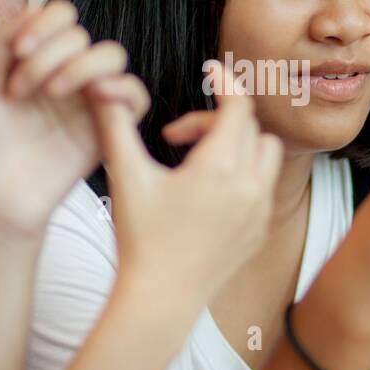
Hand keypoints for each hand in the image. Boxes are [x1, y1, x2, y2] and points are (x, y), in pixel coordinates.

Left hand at [0, 0, 147, 236]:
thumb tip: (37, 9)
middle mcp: (62, 76)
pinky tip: (97, 97)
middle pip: (81, 35)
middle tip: (21, 90)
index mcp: (34, 61)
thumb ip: (5, 42)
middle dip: (50, 54)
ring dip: (83, 65)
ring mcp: (86, 102)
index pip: (59, 18)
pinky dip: (123, 88)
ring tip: (55, 93)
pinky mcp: (107, 130)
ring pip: (112, 56)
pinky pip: (136, 97)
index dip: (45, 24)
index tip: (20, 51)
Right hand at [95, 77, 280, 317]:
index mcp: (219, 168)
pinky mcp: (261, 228)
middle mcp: (249, 185)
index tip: (211, 70)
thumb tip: (103, 85)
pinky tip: (211, 186)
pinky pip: (266, 183)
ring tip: (198, 158)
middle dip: (215, 119)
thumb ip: (115, 124)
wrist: (160, 299)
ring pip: (266, 152)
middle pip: (248, 126)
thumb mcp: (124, 176)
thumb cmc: (139, 238)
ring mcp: (259, 209)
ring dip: (239, 142)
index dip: (225, 81)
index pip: (238, 105)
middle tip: (176, 135)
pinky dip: (247, 171)